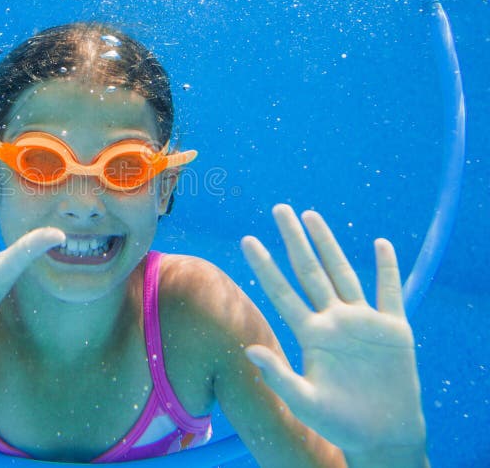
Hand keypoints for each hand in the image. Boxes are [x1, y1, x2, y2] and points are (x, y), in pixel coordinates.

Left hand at [241, 205, 425, 455]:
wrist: (381, 434)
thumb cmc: (338, 421)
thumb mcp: (304, 401)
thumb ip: (279, 376)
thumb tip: (249, 350)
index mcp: (310, 334)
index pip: (281, 291)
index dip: (265, 266)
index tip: (248, 240)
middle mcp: (333, 320)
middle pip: (309, 271)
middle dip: (294, 240)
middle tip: (279, 209)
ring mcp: (362, 322)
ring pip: (343, 273)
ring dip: (329, 244)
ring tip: (312, 215)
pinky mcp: (394, 330)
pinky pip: (391, 293)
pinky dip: (388, 269)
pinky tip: (382, 244)